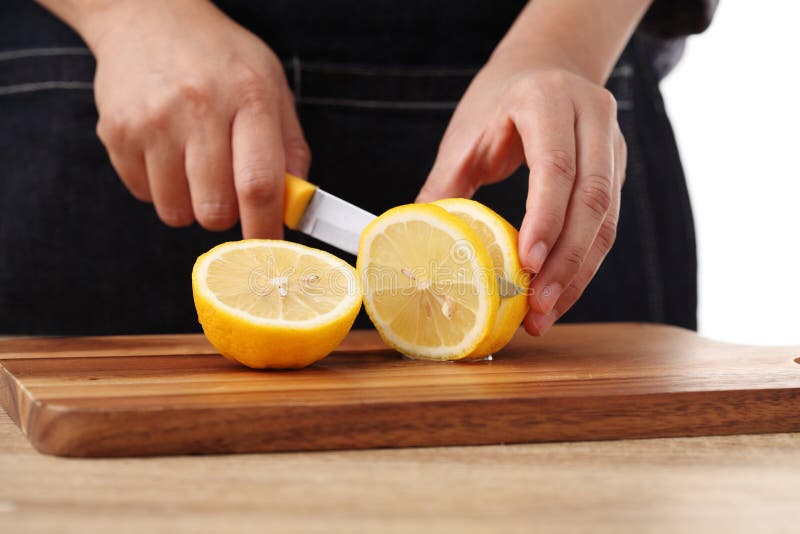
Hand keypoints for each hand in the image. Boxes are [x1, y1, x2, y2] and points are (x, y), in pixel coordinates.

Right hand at [88, 0, 308, 236]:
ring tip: (195, 166)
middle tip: (227, 192)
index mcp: (249, 96)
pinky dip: (160, 188)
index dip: (265, 229)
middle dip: (227, 217)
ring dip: (191, 205)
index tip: (269, 249)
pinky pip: (143, 196)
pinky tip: (166, 151)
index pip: (259, 184)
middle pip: (215, 209)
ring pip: (177, 212)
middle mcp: (198, 107)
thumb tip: (295, 209)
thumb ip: (291, 149)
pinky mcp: (116, 132)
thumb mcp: (272, 87)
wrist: (148, 15)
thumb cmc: (221, 60)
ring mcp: (151, 120)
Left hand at [416, 52, 625, 335]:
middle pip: (591, 199)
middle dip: (565, 261)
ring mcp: (612, 144)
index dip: (545, 218)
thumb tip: (416, 241)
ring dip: (577, 273)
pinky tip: (559, 294)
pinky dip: (583, 264)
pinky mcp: (617, 171)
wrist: (544, 67)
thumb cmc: (497, 103)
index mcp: (548, 101)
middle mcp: (592, 118)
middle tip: (536, 308)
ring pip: (606, 219)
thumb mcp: (466, 136)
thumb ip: (445, 185)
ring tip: (545, 315)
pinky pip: (607, 225)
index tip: (526, 265)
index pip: (556, 165)